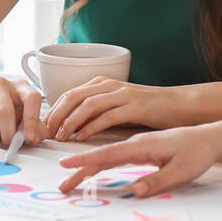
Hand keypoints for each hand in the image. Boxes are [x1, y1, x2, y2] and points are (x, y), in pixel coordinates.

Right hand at [0, 77, 47, 144]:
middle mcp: (1, 84)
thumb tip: (35, 137)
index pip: (31, 97)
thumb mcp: (22, 120)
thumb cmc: (3, 114)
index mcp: (20, 87)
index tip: (30, 137)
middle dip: (8, 131)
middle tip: (8, 140)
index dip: (31, 120)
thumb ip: (35, 129)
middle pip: (6, 109)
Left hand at [46, 78, 185, 141]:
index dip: (53, 110)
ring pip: (88, 105)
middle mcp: (110, 85)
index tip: (43, 127)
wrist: (178, 105)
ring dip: (70, 121)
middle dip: (56, 115)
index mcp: (102, 84)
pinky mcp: (135, 107)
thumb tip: (71, 125)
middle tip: (46, 133)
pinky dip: (91, 127)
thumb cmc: (146, 109)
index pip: (69, 93)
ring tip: (60, 136)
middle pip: (74, 96)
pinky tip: (82, 137)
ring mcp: (122, 94)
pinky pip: (107, 116)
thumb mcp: (117, 106)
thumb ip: (96, 112)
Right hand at [55, 123, 221, 197]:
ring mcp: (136, 146)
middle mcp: (135, 143)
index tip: (68, 167)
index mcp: (143, 146)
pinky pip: (115, 156)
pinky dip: (100, 162)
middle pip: (102, 157)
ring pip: (106, 156)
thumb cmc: (197, 153)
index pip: (109, 155)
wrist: (210, 138)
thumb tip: (134, 192)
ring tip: (70, 179)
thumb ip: (157, 181)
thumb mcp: (182, 172)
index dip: (87, 161)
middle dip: (81, 170)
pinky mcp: (140, 149)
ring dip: (87, 167)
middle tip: (63, 185)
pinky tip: (91, 168)